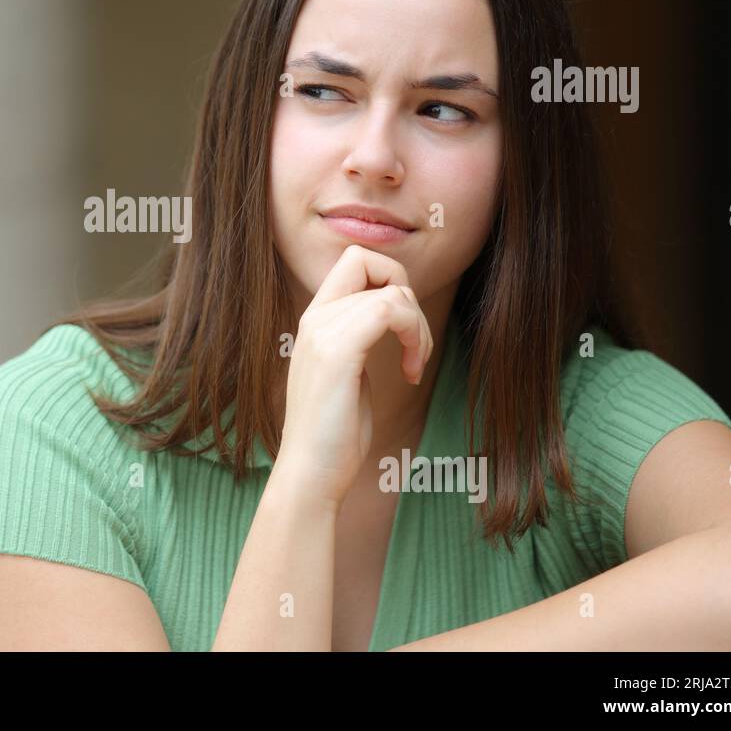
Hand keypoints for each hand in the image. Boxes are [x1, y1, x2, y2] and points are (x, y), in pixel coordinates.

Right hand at [274, 244, 432, 506]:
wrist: (311, 473)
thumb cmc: (334, 434)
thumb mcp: (348, 372)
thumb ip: (359, 338)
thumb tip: (391, 315)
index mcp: (315, 320)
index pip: (352, 261)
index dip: (388, 279)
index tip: (401, 326)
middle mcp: (314, 318)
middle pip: (366, 258)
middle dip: (403, 287)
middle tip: (411, 337)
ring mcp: (323, 332)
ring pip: (391, 291)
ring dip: (419, 326)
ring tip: (415, 362)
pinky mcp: (338, 352)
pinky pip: (390, 310)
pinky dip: (415, 336)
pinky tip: (411, 370)